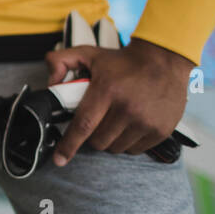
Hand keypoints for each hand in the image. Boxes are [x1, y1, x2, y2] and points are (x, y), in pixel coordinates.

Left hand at [45, 38, 194, 165]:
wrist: (163, 60)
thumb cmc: (122, 60)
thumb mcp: (88, 54)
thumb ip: (60, 62)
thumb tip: (50, 84)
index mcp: (107, 90)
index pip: (83, 125)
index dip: (69, 145)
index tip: (59, 159)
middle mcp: (128, 108)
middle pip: (98, 141)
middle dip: (90, 136)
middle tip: (95, 121)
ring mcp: (146, 121)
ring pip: (115, 148)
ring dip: (109, 140)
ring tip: (113, 121)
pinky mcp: (160, 130)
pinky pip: (135, 150)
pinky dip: (127, 143)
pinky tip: (128, 125)